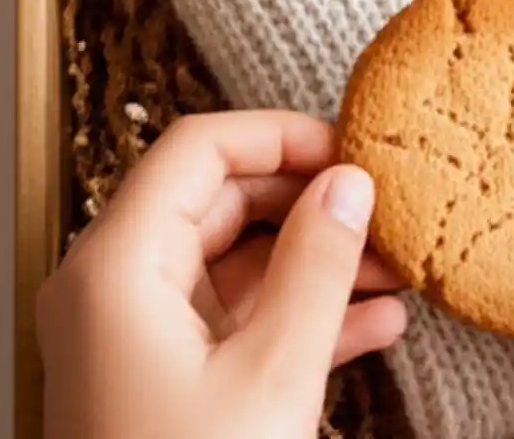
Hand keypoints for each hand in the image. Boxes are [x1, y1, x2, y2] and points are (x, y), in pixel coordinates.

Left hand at [36, 111, 407, 438]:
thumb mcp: (273, 374)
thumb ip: (318, 269)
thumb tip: (350, 187)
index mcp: (119, 268)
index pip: (200, 150)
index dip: (282, 136)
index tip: (353, 148)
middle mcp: (118, 289)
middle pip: (222, 202)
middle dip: (313, 204)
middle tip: (386, 211)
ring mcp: (140, 335)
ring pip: (239, 264)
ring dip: (319, 263)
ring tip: (396, 270)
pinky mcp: (168, 377)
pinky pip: (239, 319)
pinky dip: (302, 314)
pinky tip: (372, 325)